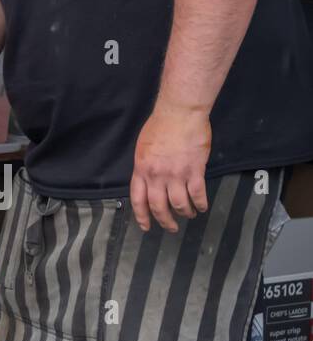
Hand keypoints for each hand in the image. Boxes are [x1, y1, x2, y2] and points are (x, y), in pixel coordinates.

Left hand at [129, 102, 211, 232]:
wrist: (180, 113)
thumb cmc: (160, 126)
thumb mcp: (143, 147)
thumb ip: (145, 167)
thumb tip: (149, 182)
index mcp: (141, 169)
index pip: (138, 199)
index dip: (142, 216)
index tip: (146, 227)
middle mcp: (156, 175)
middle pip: (158, 206)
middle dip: (165, 221)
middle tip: (171, 227)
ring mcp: (176, 174)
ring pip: (179, 204)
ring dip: (184, 213)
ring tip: (188, 215)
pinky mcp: (194, 170)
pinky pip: (197, 194)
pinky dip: (200, 204)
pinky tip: (201, 207)